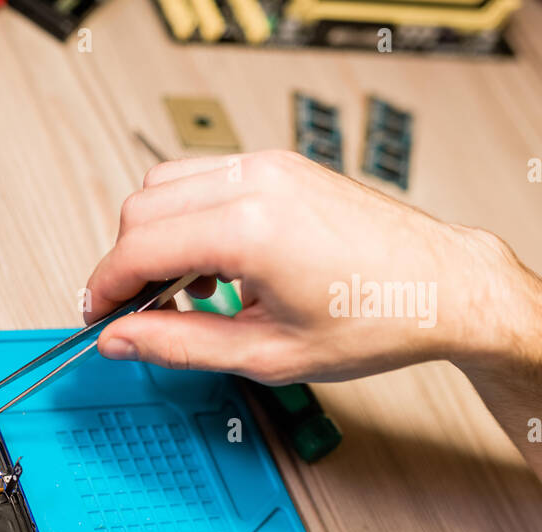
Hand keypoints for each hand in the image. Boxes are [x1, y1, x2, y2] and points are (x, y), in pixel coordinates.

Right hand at [85, 150, 534, 383]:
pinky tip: (211, 265)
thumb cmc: (377, 317)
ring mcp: (271, 168)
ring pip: (166, 184)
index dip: (105, 286)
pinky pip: (204, 179)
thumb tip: (121, 340)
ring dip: (154, 236)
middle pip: (142, 207)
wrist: (442, 286)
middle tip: (136, 311)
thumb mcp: (266, 353)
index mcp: (251, 229)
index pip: (138, 246)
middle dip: (124, 261)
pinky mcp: (281, 168)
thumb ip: (179, 345)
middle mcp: (258, 184)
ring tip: (181, 292)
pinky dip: (186, 218)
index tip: (98, 316)